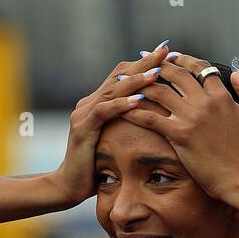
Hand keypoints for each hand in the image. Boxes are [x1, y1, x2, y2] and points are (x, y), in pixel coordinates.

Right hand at [53, 43, 170, 206]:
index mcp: (98, 103)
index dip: (145, 63)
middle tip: (167, 50)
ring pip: (113, 89)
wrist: (68, 187)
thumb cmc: (96, 169)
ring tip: (158, 71)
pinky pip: (103, 112)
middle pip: (120, 74)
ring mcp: (83, 114)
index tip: (169, 55)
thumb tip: (156, 121)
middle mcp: (89, 103)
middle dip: (145, 62)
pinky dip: (122, 105)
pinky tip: (139, 100)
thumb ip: (128, 127)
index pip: (123, 74)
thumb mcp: (116, 143)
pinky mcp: (82, 129)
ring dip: (137, 79)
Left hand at [120, 50, 238, 204]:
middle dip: (157, 63)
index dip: (183, 58)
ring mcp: (191, 117)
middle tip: (143, 58)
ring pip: (160, 91)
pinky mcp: (180, 135)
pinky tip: (123, 107)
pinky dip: (136, 110)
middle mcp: (204, 102)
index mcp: (222, 96)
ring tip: (127, 79)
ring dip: (140, 83)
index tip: (170, 55)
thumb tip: (238, 75)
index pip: (199, 68)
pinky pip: (151, 118)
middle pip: (176, 74)